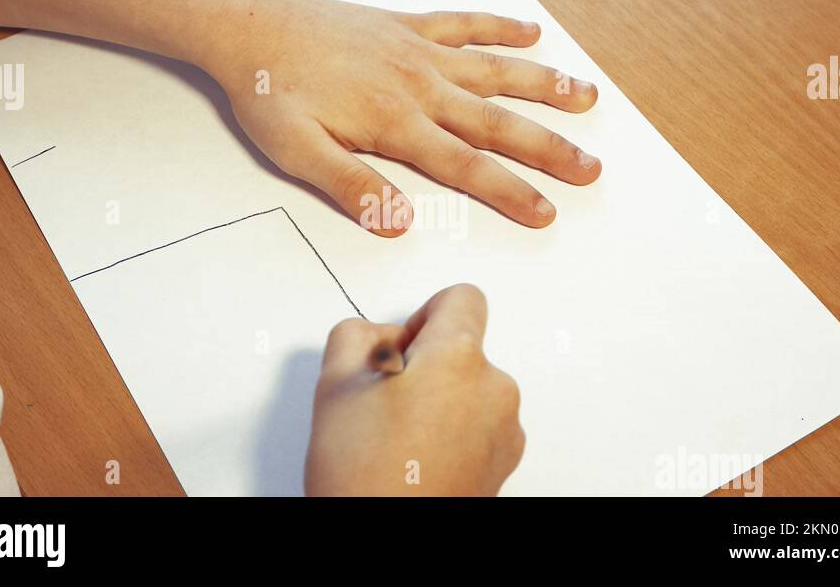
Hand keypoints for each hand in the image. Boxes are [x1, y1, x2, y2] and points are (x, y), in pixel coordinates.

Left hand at [211, 0, 600, 235]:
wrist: (251, 26)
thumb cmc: (270, 92)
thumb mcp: (298, 153)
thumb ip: (352, 187)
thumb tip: (401, 223)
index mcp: (397, 124)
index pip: (466, 167)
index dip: (510, 191)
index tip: (546, 211)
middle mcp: (419, 86)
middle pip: (497, 122)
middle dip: (547, 148)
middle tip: (590, 166)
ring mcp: (418, 52)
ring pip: (494, 71)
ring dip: (543, 85)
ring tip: (586, 95)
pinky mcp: (407, 26)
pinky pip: (463, 23)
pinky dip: (499, 27)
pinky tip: (529, 33)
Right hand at [305, 284, 524, 495]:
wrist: (383, 541)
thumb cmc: (364, 474)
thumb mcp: (335, 382)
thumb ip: (358, 334)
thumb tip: (382, 336)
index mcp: (459, 357)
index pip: (462, 298)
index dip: (425, 314)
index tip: (401, 347)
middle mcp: (495, 389)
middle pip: (464, 349)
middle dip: (425, 365)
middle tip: (382, 402)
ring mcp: (504, 431)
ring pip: (470, 390)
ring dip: (439, 401)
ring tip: (396, 439)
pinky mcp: (502, 464)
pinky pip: (478, 427)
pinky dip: (451, 433)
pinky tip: (414, 459)